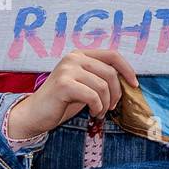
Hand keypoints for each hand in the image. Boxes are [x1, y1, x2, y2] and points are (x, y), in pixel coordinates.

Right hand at [6, 49, 139, 139]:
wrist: (34, 114)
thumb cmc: (62, 101)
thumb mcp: (84, 84)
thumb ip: (100, 77)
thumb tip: (128, 80)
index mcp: (79, 54)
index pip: (112, 55)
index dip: (127, 69)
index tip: (134, 85)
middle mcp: (73, 58)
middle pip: (110, 72)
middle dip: (116, 93)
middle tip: (111, 107)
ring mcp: (67, 70)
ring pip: (103, 86)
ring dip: (106, 103)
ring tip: (99, 112)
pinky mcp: (63, 84)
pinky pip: (93, 96)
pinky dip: (97, 107)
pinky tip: (93, 113)